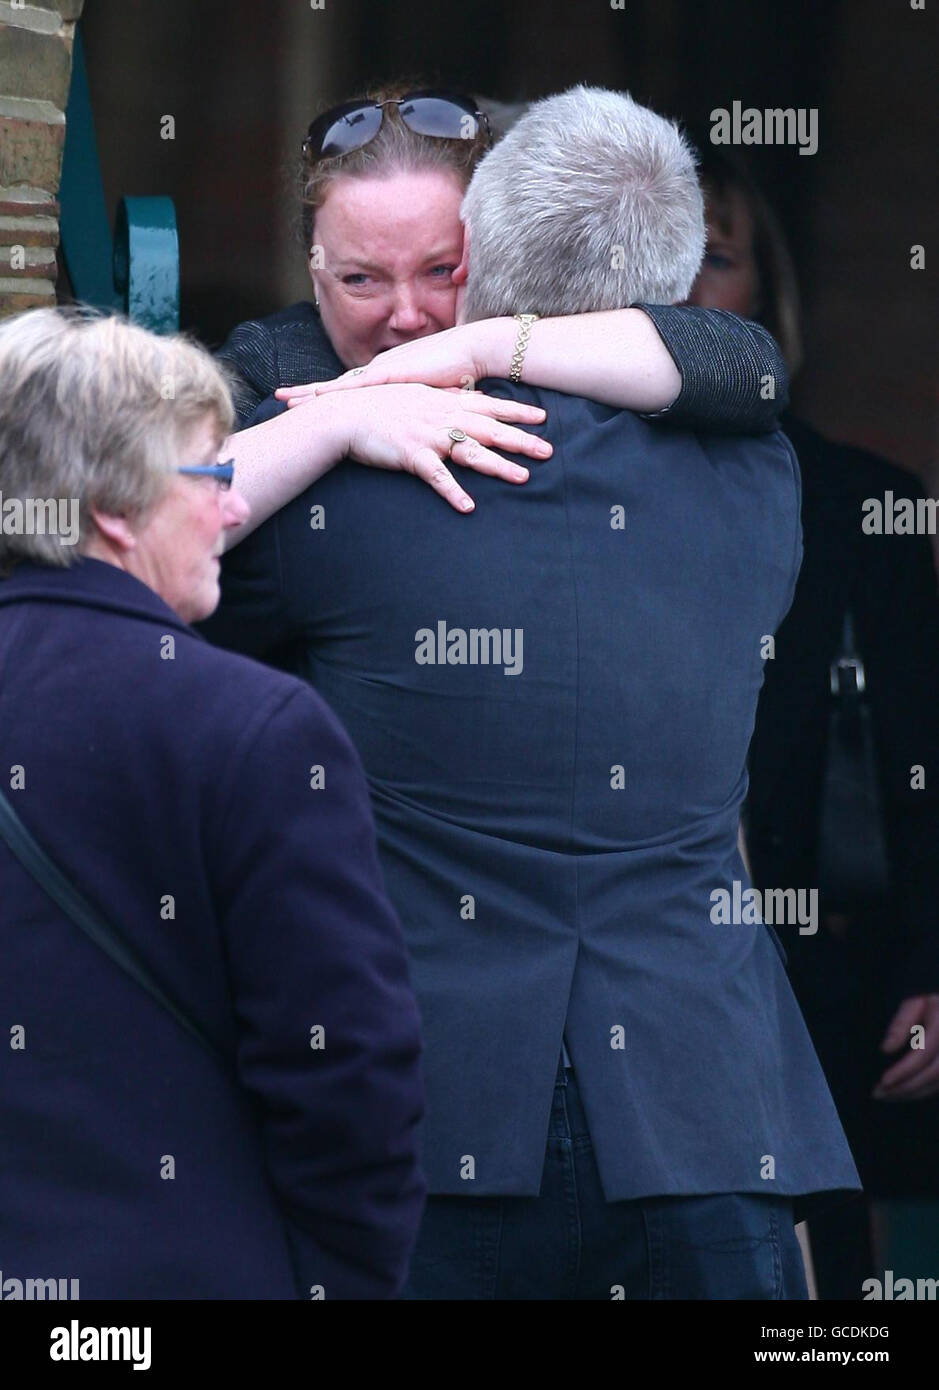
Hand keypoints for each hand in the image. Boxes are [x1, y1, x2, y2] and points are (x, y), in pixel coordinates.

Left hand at [274, 321, 508, 401]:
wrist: (473, 350)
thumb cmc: (457, 372)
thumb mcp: (430, 393)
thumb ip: (416, 404)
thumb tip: (410, 418)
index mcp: (386, 374)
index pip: (348, 387)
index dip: (324, 393)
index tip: (301, 399)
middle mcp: (378, 370)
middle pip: (336, 384)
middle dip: (307, 392)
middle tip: (279, 397)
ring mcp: (382, 371)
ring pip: (339, 385)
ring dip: (312, 393)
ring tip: (287, 400)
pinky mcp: (391, 374)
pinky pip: (357, 387)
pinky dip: (336, 392)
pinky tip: (318, 398)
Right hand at [317, 381, 550, 512]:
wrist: (343, 414)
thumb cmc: (375, 405)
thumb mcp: (413, 395)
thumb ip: (441, 399)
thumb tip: (466, 400)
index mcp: (443, 402)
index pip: (488, 405)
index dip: (516, 412)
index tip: (543, 417)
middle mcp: (440, 416)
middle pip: (489, 429)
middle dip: (521, 440)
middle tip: (549, 451)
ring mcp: (428, 435)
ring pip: (471, 452)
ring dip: (498, 466)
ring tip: (523, 478)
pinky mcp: (411, 454)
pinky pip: (437, 477)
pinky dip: (453, 492)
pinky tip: (469, 507)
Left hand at [872, 993, 938, 1100]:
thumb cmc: (931, 998)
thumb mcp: (915, 1001)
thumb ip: (901, 1023)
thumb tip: (886, 1049)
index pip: (923, 1054)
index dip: (904, 1070)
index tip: (883, 1081)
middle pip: (933, 1075)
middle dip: (906, 1088)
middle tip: (879, 1094)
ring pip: (938, 1083)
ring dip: (913, 1093)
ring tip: (888, 1096)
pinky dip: (923, 1091)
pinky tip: (905, 1092)